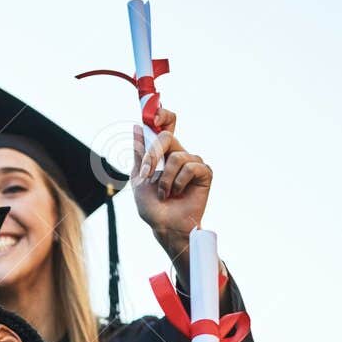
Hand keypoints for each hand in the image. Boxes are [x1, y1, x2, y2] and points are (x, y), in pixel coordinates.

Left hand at [131, 107, 211, 262]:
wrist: (164, 225)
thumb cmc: (151, 206)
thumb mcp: (139, 177)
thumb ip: (139, 153)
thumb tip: (136, 126)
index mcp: (164, 153)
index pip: (167, 124)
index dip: (162, 115)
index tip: (152, 116)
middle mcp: (180, 154)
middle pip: (168, 137)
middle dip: (153, 155)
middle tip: (147, 173)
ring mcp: (194, 163)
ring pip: (177, 157)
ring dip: (165, 179)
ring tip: (164, 193)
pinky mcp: (205, 173)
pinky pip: (191, 167)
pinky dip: (179, 182)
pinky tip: (178, 193)